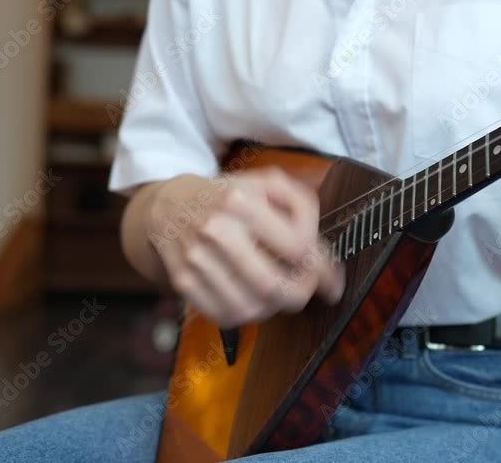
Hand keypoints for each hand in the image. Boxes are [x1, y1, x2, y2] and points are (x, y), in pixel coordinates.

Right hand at [147, 170, 343, 327]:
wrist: (171, 204)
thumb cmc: (230, 196)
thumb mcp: (269, 183)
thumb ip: (303, 208)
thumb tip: (321, 257)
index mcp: (241, 201)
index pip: (296, 246)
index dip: (320, 266)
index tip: (329, 276)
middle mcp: (215, 230)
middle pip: (271, 285)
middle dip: (300, 294)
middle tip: (307, 289)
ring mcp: (196, 259)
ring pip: (249, 308)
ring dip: (275, 307)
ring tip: (279, 291)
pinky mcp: (183, 282)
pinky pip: (225, 316)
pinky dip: (248, 314)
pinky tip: (254, 298)